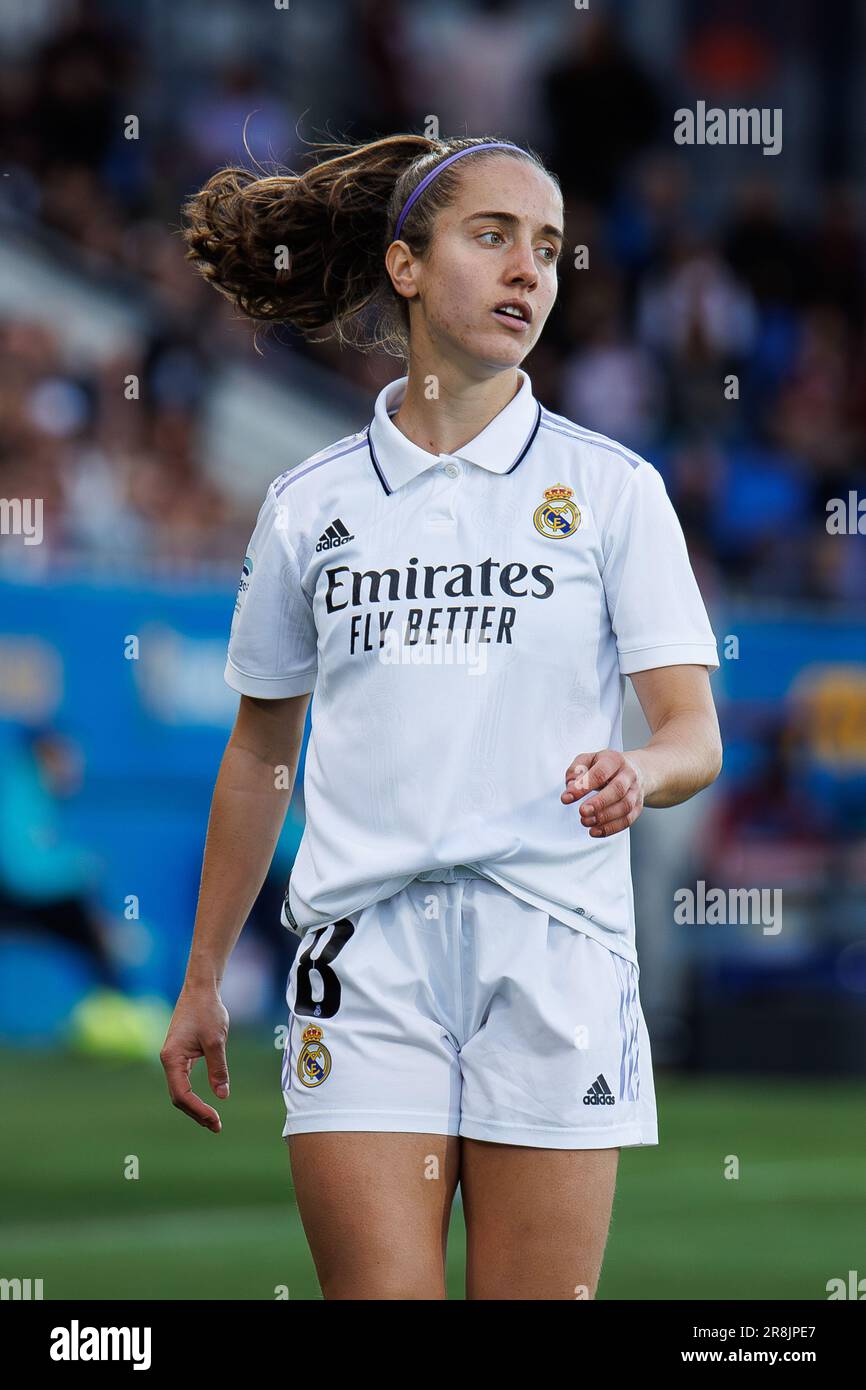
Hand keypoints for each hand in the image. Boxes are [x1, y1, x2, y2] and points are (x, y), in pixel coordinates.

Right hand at [160, 986, 230, 1132]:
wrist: (200, 989)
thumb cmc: (208, 1011)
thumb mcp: (216, 1042)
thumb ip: (218, 1069)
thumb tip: (222, 1096)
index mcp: (172, 1058)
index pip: (181, 1094)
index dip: (197, 1109)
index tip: (215, 1119)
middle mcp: (168, 1060)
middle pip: (178, 1096)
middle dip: (196, 1113)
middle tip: (216, 1126)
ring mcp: (173, 1058)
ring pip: (180, 1090)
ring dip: (195, 1106)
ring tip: (212, 1121)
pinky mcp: (180, 1055)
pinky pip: (184, 1081)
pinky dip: (194, 1094)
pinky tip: (205, 1103)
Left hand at [561, 748, 647, 837]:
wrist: (636, 769)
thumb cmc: (606, 766)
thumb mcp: (589, 759)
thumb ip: (576, 770)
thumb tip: (571, 787)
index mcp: (614, 760)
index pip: (600, 773)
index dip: (584, 786)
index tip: (567, 798)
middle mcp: (628, 775)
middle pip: (617, 789)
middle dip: (599, 803)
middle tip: (582, 811)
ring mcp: (635, 792)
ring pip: (625, 806)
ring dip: (604, 818)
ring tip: (585, 821)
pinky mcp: (638, 807)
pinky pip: (628, 820)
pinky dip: (611, 828)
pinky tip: (595, 831)